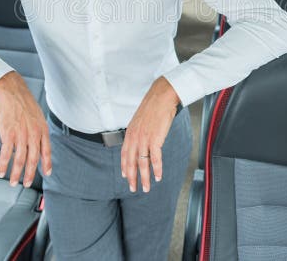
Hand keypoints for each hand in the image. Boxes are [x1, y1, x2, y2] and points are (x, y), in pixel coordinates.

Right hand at [0, 71, 51, 187]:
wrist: (12, 91)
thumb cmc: (24, 103)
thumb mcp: (37, 117)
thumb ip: (38, 131)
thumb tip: (37, 144)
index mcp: (42, 129)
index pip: (47, 150)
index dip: (46, 164)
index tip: (46, 173)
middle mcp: (33, 134)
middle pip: (33, 159)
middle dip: (30, 174)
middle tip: (26, 183)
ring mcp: (21, 134)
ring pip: (19, 160)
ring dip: (16, 173)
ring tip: (13, 181)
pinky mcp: (8, 133)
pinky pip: (5, 154)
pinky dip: (3, 165)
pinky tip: (1, 171)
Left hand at [121, 76, 181, 192]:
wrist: (162, 96)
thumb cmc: (153, 106)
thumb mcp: (140, 120)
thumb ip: (138, 131)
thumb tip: (140, 140)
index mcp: (130, 132)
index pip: (124, 154)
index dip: (124, 167)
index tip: (125, 176)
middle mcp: (135, 137)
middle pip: (131, 162)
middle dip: (132, 177)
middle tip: (134, 188)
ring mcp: (144, 139)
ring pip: (142, 163)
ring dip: (145, 177)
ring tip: (147, 187)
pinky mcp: (155, 139)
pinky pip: (155, 158)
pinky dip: (157, 169)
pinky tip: (158, 176)